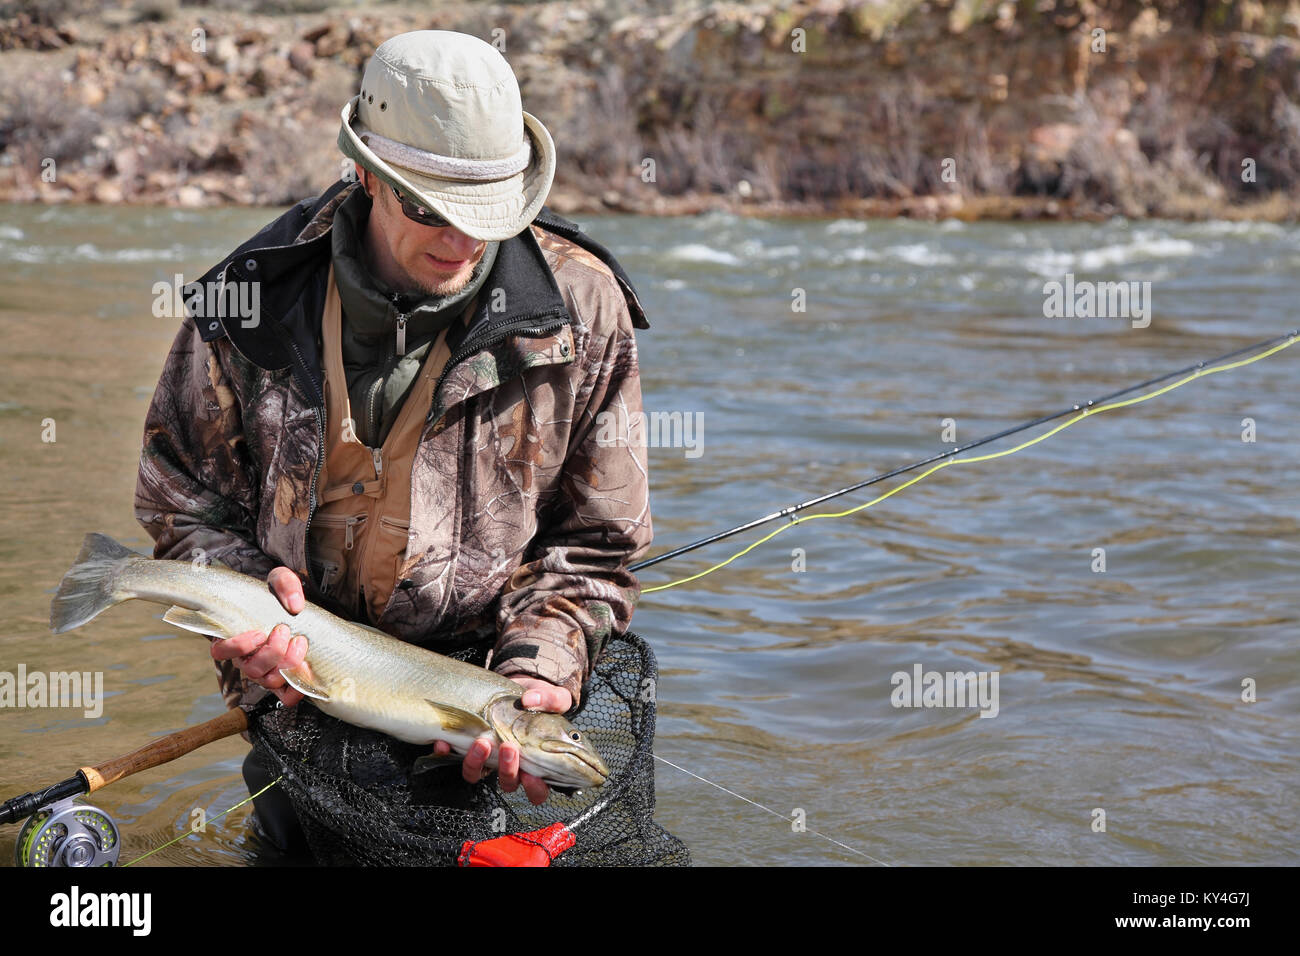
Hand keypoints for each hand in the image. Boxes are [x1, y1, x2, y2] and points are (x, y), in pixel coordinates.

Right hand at [210, 567, 307, 704]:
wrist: (294, 610)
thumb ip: (285, 584)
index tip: (258, 632)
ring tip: (300, 641)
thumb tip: (295, 605)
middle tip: (284, 630)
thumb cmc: (277, 596)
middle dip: (272, 652)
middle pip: (252, 669)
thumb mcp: (280, 579)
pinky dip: (296, 689)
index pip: (220, 652)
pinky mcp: (284, 680)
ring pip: (269, 681)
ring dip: (286, 663)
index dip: (237, 647)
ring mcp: (265, 671)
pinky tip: (305, 670)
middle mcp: (246, 658)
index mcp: (234, 636)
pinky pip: (286, 698)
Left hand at [435, 677, 572, 804]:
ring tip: (481, 742)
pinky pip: (453, 756)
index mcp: (537, 763)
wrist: (517, 689)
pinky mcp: (468, 746)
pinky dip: (447, 751)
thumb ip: (551, 700)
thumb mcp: (554, 699)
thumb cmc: (541, 702)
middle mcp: (510, 766)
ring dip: (476, 762)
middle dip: (507, 770)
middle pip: (507, 783)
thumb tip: (530, 701)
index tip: (531, 774)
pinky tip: (445, 741)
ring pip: (477, 774)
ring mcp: (488, 758)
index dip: (534, 788)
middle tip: (509, 747)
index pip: (538, 790)